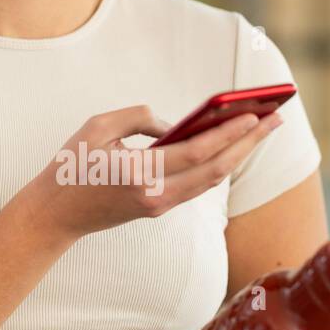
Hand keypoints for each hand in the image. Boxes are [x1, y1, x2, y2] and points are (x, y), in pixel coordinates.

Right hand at [27, 103, 283, 240]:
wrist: (55, 215)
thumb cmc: (72, 165)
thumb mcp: (98, 126)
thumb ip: (140, 118)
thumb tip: (174, 125)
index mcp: (139, 175)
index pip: (196, 153)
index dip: (230, 133)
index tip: (255, 114)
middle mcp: (155, 196)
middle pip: (215, 170)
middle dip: (248, 144)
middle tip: (274, 119)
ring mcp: (159, 206)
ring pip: (210, 180)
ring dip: (239, 154)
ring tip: (261, 129)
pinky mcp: (158, 209)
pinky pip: (197, 184)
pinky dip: (218, 164)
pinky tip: (233, 145)